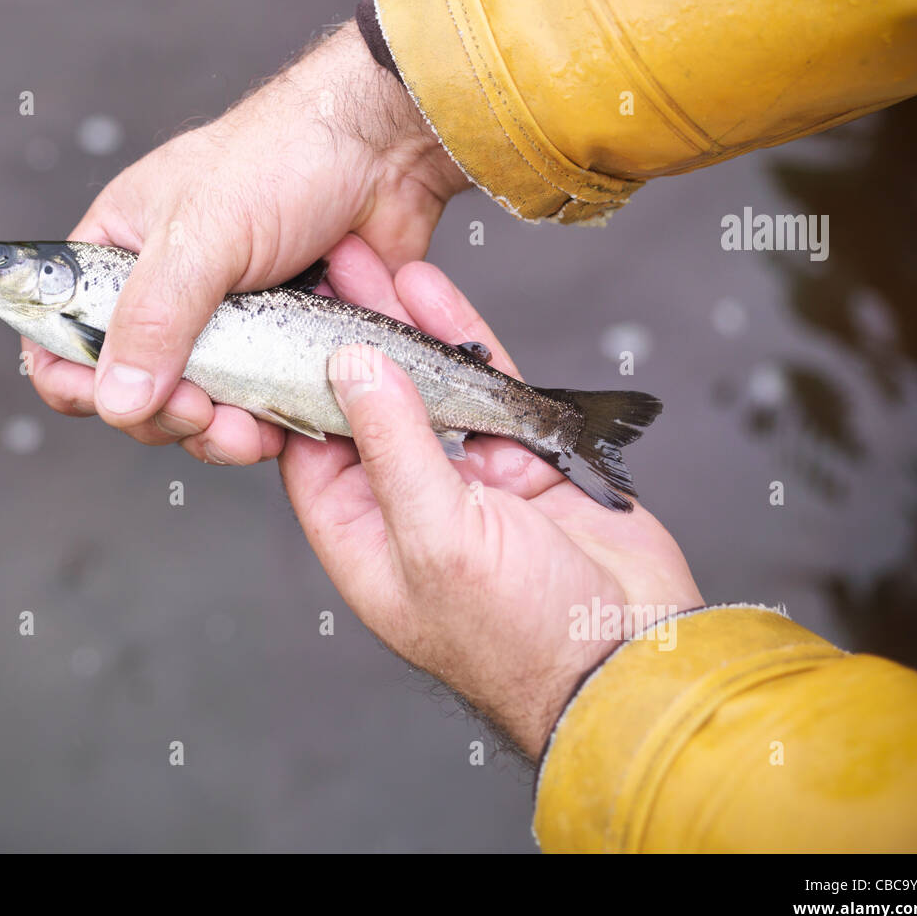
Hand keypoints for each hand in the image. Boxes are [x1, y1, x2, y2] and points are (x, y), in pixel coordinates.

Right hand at [28, 21, 466, 465]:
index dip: (75, 379)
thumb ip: (154, 318)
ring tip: (246, 430)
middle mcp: (165, 297)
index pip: (62, 335)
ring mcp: (225, 327)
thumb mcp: (203, 233)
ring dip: (215, 435)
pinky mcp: (278, 349)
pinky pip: (256, 411)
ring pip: (196, 413)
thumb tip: (116, 400)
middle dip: (162, 417)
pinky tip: (281, 426)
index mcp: (119, 255)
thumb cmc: (284, 158)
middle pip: (132, 391)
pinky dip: (263, 428)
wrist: (386, 151)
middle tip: (199, 413)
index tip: (114, 405)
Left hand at [279, 237, 702, 759]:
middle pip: (367, 407)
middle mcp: (407, 503)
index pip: (310, 449)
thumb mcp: (438, 540)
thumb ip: (394, 448)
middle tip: (328, 268)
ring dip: (402, 327)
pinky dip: (462, 337)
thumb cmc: (521, 634)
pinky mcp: (520, 458)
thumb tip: (352, 369)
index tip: (285, 322)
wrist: (631, 656)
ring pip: (426, 386)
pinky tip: (431, 290)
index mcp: (364, 537)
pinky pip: (484, 385)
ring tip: (371, 259)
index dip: (297, 385)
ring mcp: (466, 477)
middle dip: (349, 338)